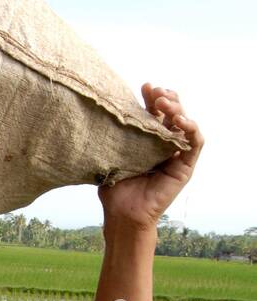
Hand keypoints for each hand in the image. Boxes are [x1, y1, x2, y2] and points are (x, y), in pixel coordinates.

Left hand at [98, 83, 203, 231]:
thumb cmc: (114, 189)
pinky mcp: (186, 167)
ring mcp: (177, 156)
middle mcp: (164, 145)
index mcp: (147, 140)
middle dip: (166, 98)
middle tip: (155, 92)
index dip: (152, 98)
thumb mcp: (113, 155)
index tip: (144, 86)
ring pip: (186, 124)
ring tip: (165, 102)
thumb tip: (104, 110)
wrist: (123, 214)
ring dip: (179, 109)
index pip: (155, 113)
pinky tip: (180, 120)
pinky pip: (196, 143)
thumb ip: (116, 135)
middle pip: (172, 114)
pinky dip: (191, 129)